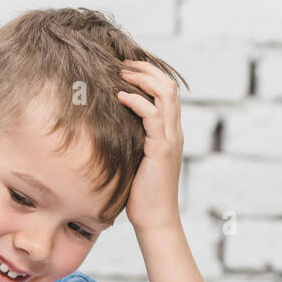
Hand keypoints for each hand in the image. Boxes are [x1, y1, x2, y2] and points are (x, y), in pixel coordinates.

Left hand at [117, 59, 184, 232]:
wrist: (155, 218)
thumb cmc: (141, 193)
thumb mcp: (135, 159)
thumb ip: (130, 141)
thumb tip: (107, 128)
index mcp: (170, 132)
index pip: (167, 92)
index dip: (149, 74)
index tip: (127, 67)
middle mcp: (174, 131)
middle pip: (169, 85)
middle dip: (146, 69)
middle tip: (123, 63)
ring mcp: (170, 138)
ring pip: (165, 94)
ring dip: (142, 79)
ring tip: (121, 73)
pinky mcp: (162, 149)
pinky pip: (153, 115)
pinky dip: (137, 101)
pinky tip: (120, 96)